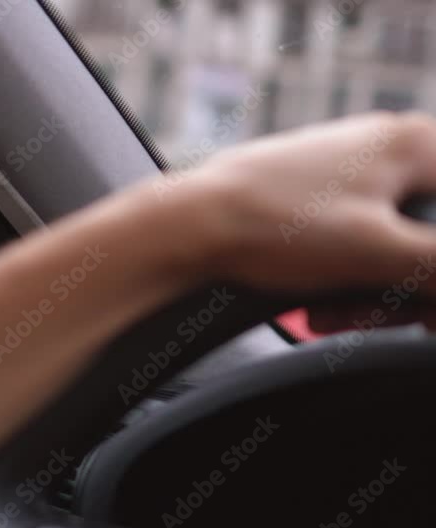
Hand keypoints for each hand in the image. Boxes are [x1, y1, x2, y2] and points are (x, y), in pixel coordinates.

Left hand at [175, 112, 435, 328]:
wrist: (183, 230)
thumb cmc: (271, 225)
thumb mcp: (381, 252)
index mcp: (414, 144)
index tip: (428, 309)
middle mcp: (384, 150)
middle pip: (432, 234)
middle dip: (412, 287)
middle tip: (387, 316)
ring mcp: (346, 175)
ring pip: (394, 248)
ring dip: (373, 294)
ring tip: (333, 314)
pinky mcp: (315, 203)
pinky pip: (354, 249)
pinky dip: (343, 284)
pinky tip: (317, 308)